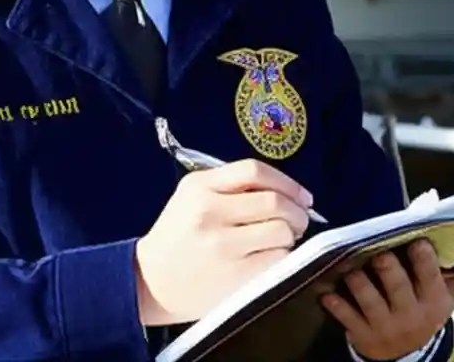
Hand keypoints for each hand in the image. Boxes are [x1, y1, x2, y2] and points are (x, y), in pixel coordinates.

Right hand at [134, 159, 312, 325]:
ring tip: (281, 241)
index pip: (254, 171)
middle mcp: (209, 211)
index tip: (302, 196)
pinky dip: (283, 257)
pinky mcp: (233, 274)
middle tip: (299, 221)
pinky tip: (271, 258)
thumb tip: (289, 192)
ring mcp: (221, 245)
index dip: (288, 182)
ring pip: (281, 231)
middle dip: (297, 212)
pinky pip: (277, 259)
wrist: (152, 281)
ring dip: (290, 236)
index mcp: (199, 187)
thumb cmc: (179, 237)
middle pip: (274, 202)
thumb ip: (230, 186)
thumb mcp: (191, 198)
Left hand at [321, 241, 453, 359]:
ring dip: (359, 283)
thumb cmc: (426, 310)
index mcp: (433, 301)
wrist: (405, 354)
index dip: (424, 262)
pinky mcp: (362, 333)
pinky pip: (346, 317)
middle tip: (380, 253)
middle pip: (397, 288)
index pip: (431, 279)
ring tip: (351, 269)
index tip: (418, 242)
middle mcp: (410, 314)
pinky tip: (327, 292)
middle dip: (388, 270)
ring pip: (369, 301)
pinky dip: (336, 304)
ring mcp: (384, 325)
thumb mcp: (450, 296)